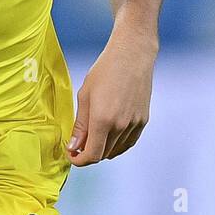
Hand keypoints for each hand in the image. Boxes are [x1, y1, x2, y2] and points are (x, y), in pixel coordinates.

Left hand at [66, 31, 156, 165]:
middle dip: (88, 153)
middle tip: (78, 142)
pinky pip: (128, 142)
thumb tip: (73, 146)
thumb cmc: (105, 70)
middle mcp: (120, 126)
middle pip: (103, 155)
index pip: (91, 155)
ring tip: (93, 134)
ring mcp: (134, 124)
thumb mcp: (85, 95)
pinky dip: (117, 144)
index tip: (71, 154)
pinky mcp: (143, 120)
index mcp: (102, 120)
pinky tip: (109, 134)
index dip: (79, 160)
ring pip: (116, 150)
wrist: (133, 54)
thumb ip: (80, 125)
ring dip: (103, 148)